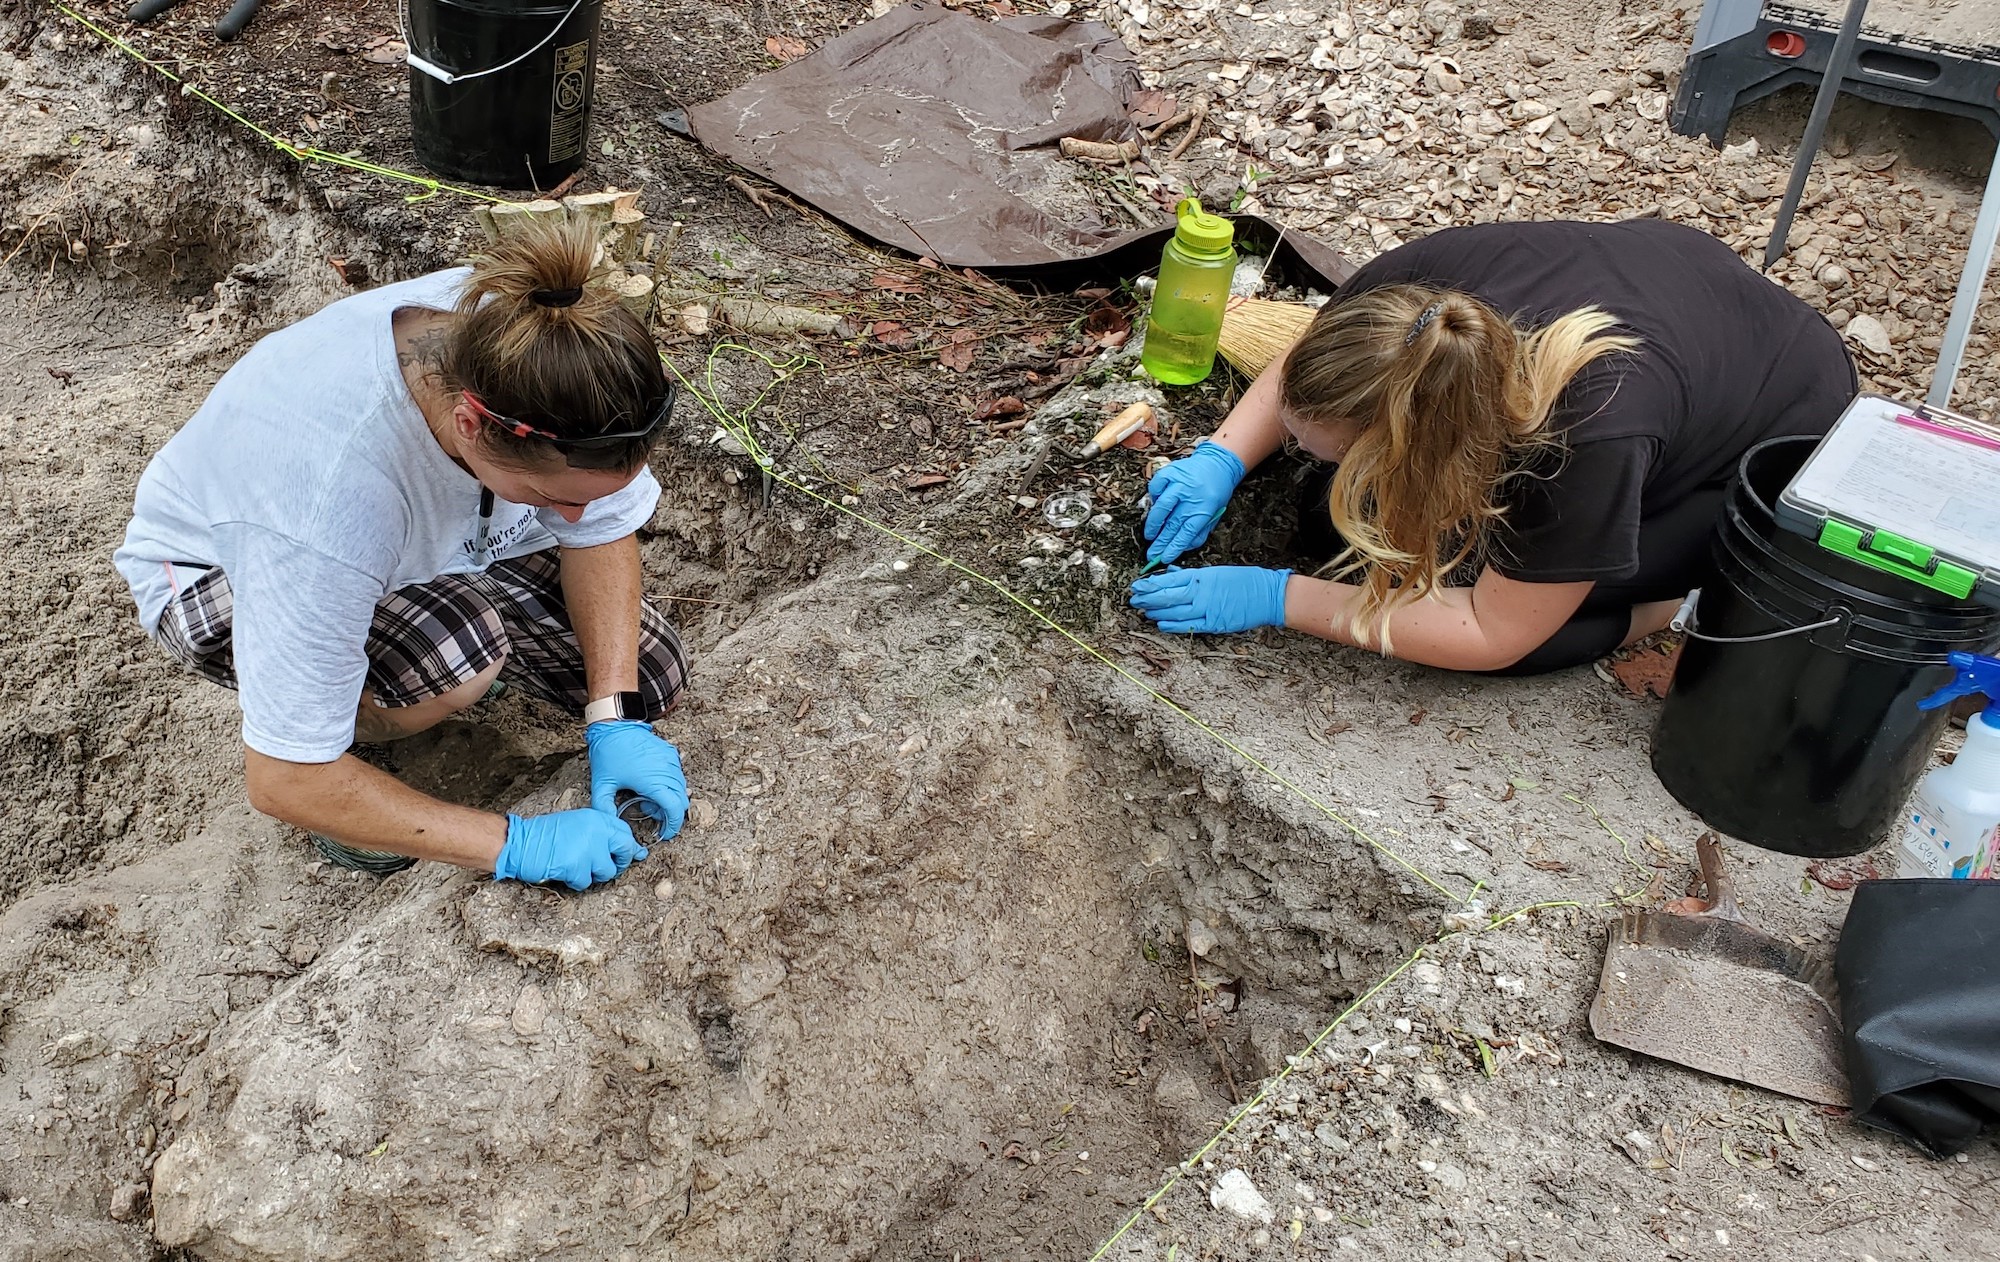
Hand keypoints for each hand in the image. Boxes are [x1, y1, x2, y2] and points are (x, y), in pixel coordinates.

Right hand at [495, 810, 646, 889]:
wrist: (519, 842)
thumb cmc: (543, 835)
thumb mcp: (575, 824)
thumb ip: (599, 834)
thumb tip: (629, 849)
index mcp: (595, 818)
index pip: (624, 831)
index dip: (629, 845)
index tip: (633, 854)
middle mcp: (596, 830)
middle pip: (625, 848)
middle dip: (621, 861)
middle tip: (610, 867)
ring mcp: (588, 848)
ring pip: (608, 871)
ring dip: (594, 875)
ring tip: (577, 868)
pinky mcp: (577, 865)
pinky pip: (587, 882)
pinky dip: (576, 882)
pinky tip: (565, 873)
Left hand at [587, 720, 688, 840]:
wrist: (615, 725)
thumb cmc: (609, 753)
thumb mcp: (601, 784)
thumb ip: (604, 808)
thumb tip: (611, 825)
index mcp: (653, 782)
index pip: (674, 810)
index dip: (673, 826)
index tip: (666, 834)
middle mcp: (667, 772)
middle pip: (682, 801)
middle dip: (671, 813)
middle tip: (652, 813)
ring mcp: (671, 761)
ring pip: (682, 788)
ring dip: (670, 798)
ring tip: (648, 797)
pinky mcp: (671, 753)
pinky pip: (678, 774)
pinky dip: (672, 784)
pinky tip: (654, 783)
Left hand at [1130, 565, 1291, 633]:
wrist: (1268, 595)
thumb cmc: (1244, 580)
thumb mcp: (1217, 572)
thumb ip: (1194, 575)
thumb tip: (1173, 574)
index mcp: (1202, 576)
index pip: (1169, 580)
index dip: (1151, 584)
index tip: (1137, 585)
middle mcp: (1201, 592)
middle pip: (1168, 596)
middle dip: (1148, 599)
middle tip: (1134, 600)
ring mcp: (1207, 609)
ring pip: (1175, 612)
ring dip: (1157, 613)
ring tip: (1144, 612)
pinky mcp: (1214, 624)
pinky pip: (1188, 626)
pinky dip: (1173, 625)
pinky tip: (1161, 624)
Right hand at [1143, 442, 1246, 565]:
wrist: (1218, 463)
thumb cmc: (1216, 491)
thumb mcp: (1215, 512)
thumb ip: (1200, 530)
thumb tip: (1183, 547)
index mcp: (1205, 507)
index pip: (1187, 532)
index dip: (1174, 546)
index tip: (1164, 557)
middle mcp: (1192, 495)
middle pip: (1173, 523)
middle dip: (1161, 541)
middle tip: (1151, 553)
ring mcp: (1180, 482)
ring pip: (1162, 506)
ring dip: (1154, 524)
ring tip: (1149, 535)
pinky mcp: (1170, 471)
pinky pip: (1156, 487)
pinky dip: (1153, 498)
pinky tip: (1154, 507)